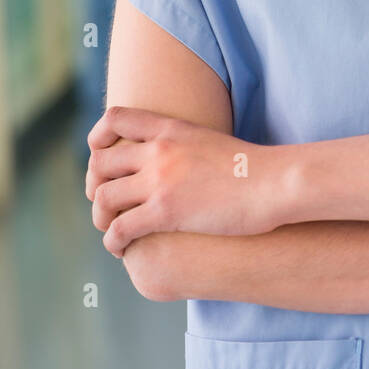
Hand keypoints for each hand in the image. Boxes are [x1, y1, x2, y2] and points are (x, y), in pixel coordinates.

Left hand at [85, 106, 286, 256]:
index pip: (114, 118)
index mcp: (169, 127)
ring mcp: (160, 181)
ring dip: (101, 217)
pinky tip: (121, 249)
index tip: (100, 156)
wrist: (273, 183)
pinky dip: (113, 242)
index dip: (98, 138)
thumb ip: (181, 144)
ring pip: (105, 198)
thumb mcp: (208, 141)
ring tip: (110, 230)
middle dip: (95, 185)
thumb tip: (169, 159)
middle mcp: (158, 150)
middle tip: (104, 203)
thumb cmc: (250, 168)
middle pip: (101, 162)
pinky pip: (120, 229)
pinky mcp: (165, 212)